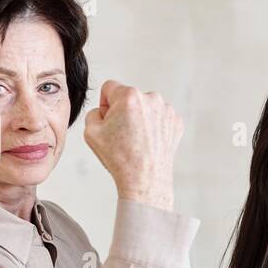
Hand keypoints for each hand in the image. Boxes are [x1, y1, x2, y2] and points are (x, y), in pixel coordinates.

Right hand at [83, 79, 181, 209]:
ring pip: (145, 107)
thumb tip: (105, 109)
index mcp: (129, 96)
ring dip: (139, 118)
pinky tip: (148, 142)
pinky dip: (153, 127)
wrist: (145, 180)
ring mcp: (167, 110)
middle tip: (121, 134)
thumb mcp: (90, 132)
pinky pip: (159, 118)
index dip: (104, 104)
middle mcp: (151, 98)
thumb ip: (93, 112)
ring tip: (136, 141)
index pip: (109, 88)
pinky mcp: (176, 122)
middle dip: (123, 111)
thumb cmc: (119, 158)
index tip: (107, 119)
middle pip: (129, 97)